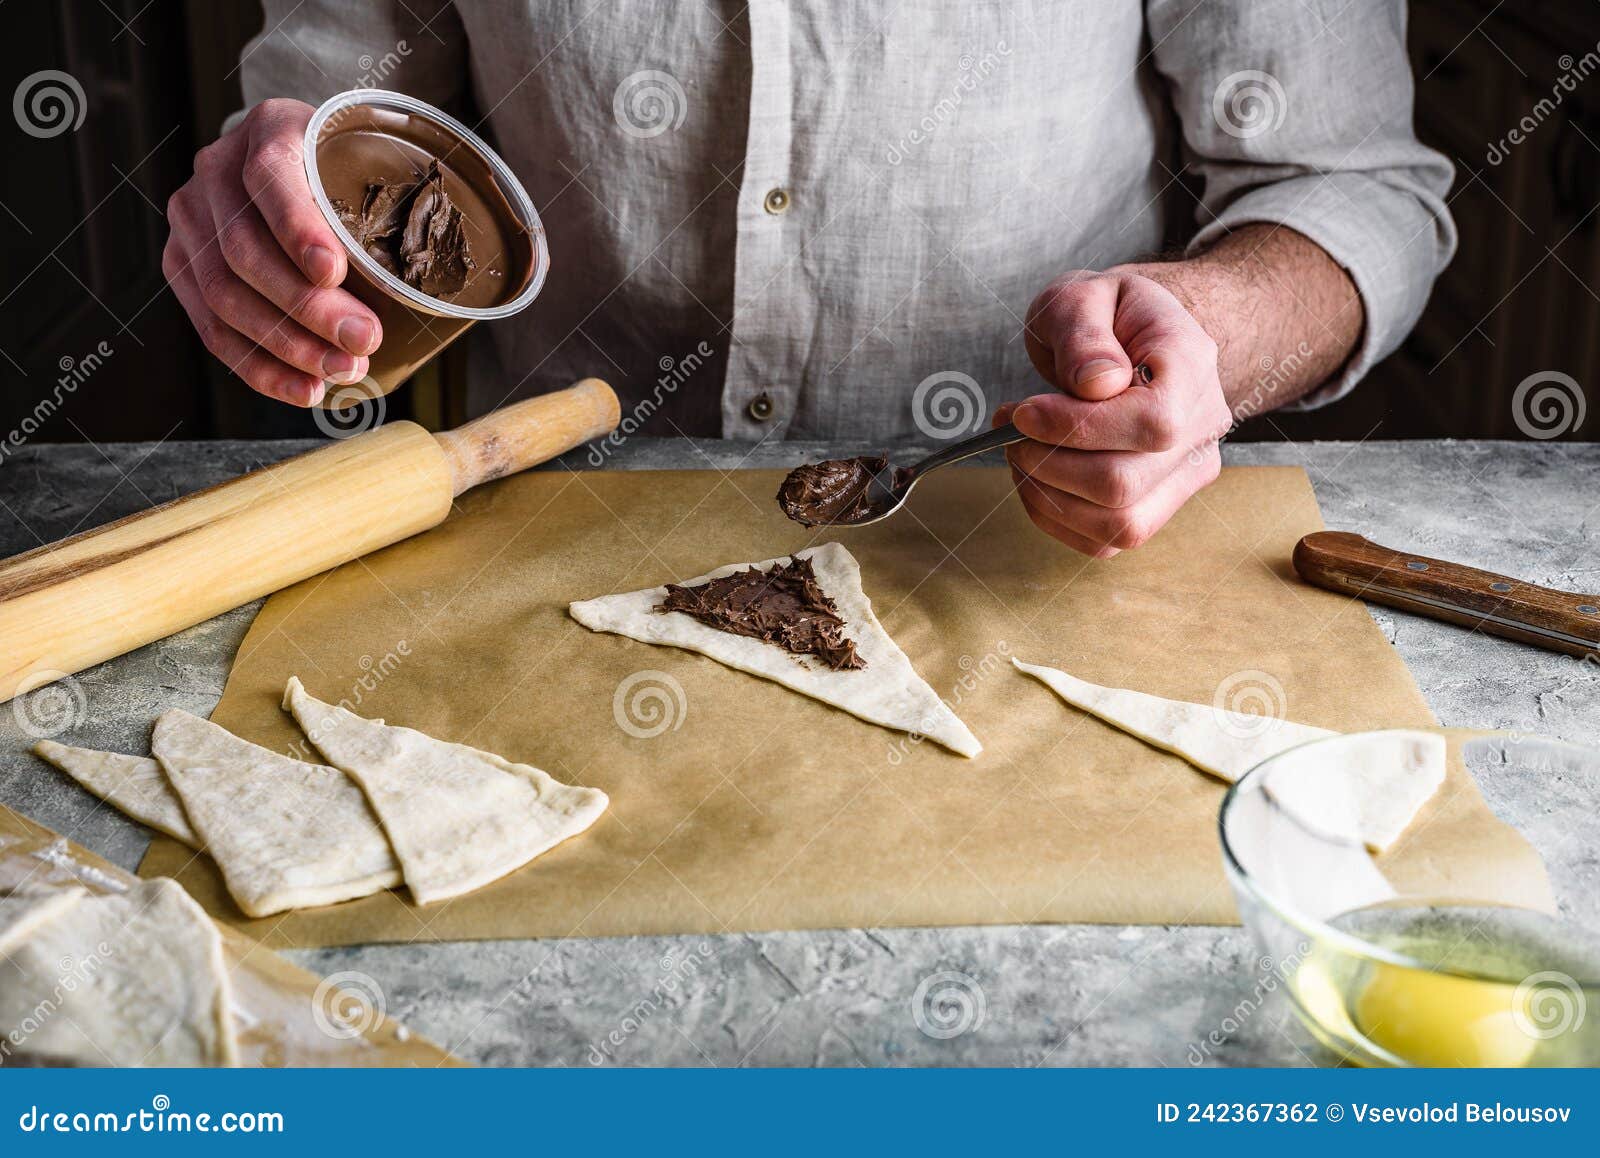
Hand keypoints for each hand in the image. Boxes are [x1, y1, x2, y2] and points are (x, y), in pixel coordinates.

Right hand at [163, 99, 381, 405]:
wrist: (295, 163)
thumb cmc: (347, 175)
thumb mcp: (370, 168)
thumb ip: (385, 206)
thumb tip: (425, 286)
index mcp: (270, 132)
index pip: (270, 178)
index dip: (298, 229)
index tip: (335, 272)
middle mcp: (218, 171)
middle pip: (245, 250)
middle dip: (308, 307)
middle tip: (364, 341)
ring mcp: (193, 220)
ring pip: (225, 296)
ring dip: (288, 346)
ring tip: (342, 370)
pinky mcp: (183, 265)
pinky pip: (213, 328)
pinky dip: (261, 367)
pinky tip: (304, 388)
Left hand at [999, 268, 1232, 556]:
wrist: (1133, 337)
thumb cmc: (1107, 315)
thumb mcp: (1084, 296)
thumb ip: (1085, 333)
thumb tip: (1096, 384)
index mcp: (1192, 368)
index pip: (1152, 424)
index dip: (1076, 428)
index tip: (1023, 411)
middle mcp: (1202, 430)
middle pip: (1125, 485)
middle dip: (1047, 463)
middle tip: (1011, 428)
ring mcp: (1185, 475)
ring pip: (1118, 525)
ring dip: (1047, 496)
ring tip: (1019, 450)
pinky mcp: (1157, 505)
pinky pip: (1105, 540)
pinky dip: (1055, 516)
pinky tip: (1035, 476)